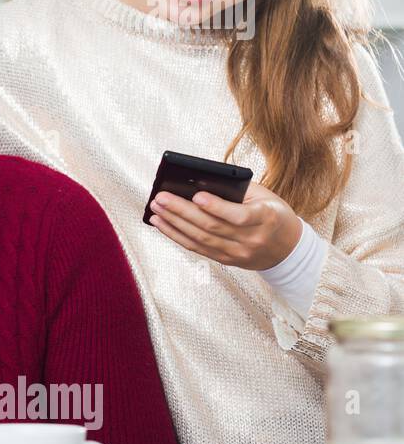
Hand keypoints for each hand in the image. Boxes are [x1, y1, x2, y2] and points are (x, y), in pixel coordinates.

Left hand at [147, 183, 301, 270]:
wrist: (287, 248)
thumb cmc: (272, 213)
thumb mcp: (264, 197)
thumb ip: (236, 191)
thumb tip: (198, 183)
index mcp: (266, 218)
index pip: (238, 216)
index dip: (216, 207)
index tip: (196, 195)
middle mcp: (252, 239)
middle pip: (211, 227)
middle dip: (182, 211)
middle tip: (161, 198)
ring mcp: (238, 253)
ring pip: (200, 239)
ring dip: (174, 223)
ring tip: (156, 209)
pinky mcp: (226, 260)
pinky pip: (197, 248)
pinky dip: (176, 235)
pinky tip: (161, 224)